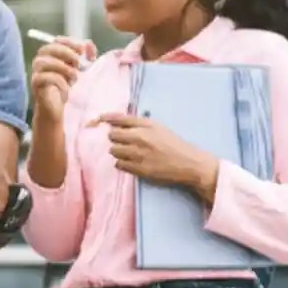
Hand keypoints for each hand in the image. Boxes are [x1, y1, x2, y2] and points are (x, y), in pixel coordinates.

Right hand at [31, 37, 95, 120]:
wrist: (56, 109)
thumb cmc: (66, 87)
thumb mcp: (80, 70)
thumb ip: (85, 56)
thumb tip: (89, 44)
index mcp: (50, 55)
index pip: (56, 41)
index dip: (69, 42)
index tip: (82, 49)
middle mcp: (40, 62)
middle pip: (47, 49)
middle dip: (65, 52)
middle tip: (78, 62)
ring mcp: (36, 73)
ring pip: (42, 62)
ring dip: (61, 67)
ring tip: (74, 76)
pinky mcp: (35, 85)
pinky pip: (42, 77)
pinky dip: (57, 80)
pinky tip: (66, 87)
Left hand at [96, 113, 220, 202]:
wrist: (188, 163)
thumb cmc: (173, 143)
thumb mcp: (157, 127)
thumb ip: (138, 123)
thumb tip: (115, 121)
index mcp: (146, 125)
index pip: (119, 118)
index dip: (107, 118)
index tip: (99, 119)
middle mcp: (140, 137)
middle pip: (112, 135)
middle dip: (115, 137)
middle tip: (122, 141)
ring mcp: (138, 154)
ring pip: (114, 150)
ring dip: (118, 151)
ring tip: (129, 153)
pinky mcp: (139, 169)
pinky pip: (119, 164)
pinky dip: (122, 163)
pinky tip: (131, 162)